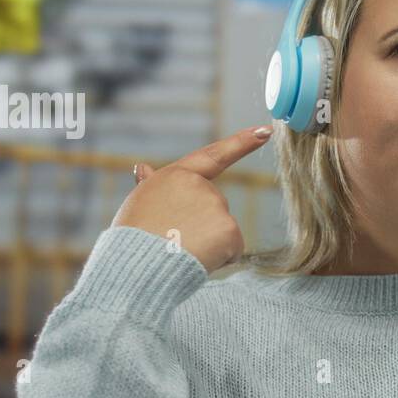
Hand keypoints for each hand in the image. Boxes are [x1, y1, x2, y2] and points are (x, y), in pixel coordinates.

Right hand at [111, 125, 271, 272]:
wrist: (135, 267)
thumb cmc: (132, 239)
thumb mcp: (138, 203)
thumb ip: (151, 186)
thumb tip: (142, 168)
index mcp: (177, 175)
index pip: (214, 155)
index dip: (242, 142)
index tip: (265, 130)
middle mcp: (200, 185)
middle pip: (215, 208)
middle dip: (201, 227)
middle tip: (173, 239)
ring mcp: (217, 206)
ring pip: (223, 231)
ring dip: (208, 244)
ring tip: (179, 249)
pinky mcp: (230, 230)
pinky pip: (232, 250)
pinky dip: (219, 259)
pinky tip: (196, 259)